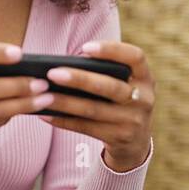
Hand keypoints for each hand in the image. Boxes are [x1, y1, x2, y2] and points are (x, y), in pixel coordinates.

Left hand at [39, 40, 154, 172]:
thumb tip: (63, 64)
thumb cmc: (120, 101)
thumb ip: (106, 72)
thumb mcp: (125, 85)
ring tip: (42, 96)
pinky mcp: (119, 138)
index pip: (135, 57)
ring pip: (93, 110)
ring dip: (65, 103)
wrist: (136, 141)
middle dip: (79, 79)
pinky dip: (64, 121)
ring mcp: (133, 121)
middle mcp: (143, 99)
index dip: (111, 50)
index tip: (85, 48)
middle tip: (52, 73)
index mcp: (145, 78)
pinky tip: (45, 115)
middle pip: (109, 87)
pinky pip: (86, 128)